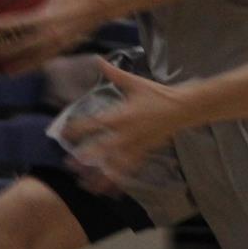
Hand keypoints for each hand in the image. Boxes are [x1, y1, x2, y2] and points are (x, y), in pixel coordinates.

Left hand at [0, 0, 108, 73]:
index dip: (2, 23)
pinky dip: (35, 64)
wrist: (103, 5)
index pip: (18, 22)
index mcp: (45, 16)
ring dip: (19, 64)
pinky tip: (27, 68)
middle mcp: (49, 33)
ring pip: (34, 58)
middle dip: (4, 50)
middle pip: (21, 46)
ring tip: (5, 71)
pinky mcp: (64, 47)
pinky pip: (46, 59)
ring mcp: (57, 43)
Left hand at [61, 59, 190, 193]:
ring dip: (101, 175)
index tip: (65, 132)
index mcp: (122, 114)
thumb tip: (98, 59)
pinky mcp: (145, 151)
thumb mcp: (134, 82)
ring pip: (116, 164)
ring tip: (86, 185)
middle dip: (86, 158)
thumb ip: (114, 73)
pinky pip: (130, 167)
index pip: (95, 123)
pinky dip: (120, 179)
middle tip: (70, 165)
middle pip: (103, 148)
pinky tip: (110, 189)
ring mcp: (137, 144)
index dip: (79, 128)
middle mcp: (127, 132)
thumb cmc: (157, 93)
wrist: (182, 108)